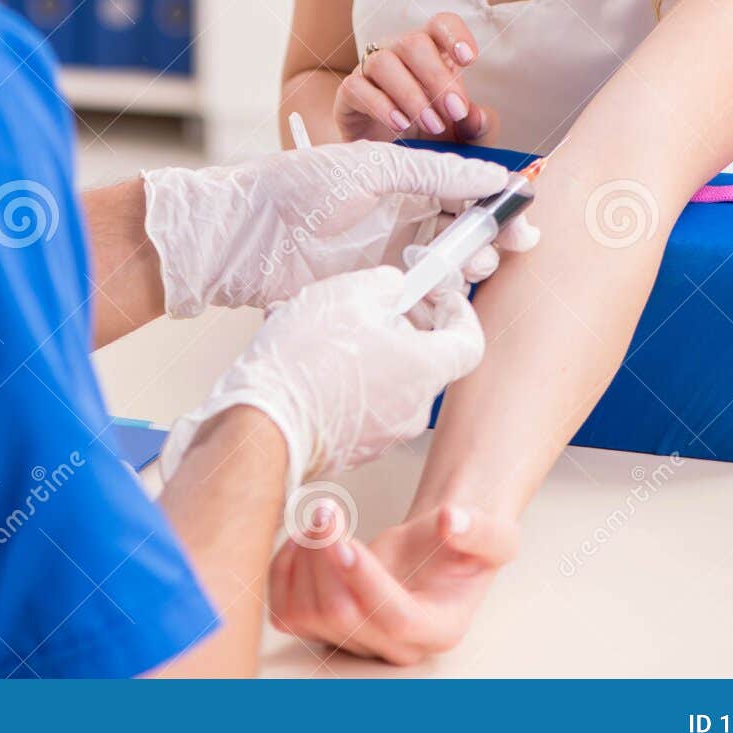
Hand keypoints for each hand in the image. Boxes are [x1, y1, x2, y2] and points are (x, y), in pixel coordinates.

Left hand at [142, 140, 518, 316]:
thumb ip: (431, 171)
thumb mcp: (369, 167)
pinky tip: (444, 291)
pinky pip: (422, 294)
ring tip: (469, 266)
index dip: (496, 204)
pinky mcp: (375, 289)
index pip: (465, 190)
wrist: (244, 234)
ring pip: (449, 264)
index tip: (521, 216)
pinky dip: (441, 295)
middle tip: (502, 246)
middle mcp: (401, 216)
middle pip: (465, 230)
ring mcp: (389, 254)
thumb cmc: (296, 188)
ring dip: (470, 265)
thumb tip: (489, 175)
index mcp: (403, 179)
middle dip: (491, 238)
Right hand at [159, 266, 486, 495]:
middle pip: (422, 358)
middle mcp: (413, 408)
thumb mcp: (347, 295)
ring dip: (362, 349)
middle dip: (398, 325)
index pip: (470, 341)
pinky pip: (360, 402)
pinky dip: (343, 378)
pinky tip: (305, 358)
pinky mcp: (354, 448)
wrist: (263, 424)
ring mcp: (384, 434)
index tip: (440, 296)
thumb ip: (384, 285)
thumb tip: (392, 289)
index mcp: (424, 369)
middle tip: (370, 305)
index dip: (458, 312)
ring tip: (318, 329)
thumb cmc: (305, 364)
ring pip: (386, 378)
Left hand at [268, 502, 519, 665]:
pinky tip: (303, 537)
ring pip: (308, 614)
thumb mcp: (494, 535)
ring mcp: (355, 640)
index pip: (395, 619)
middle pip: (343, 617)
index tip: (346, 540)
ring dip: (304, 558)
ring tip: (321, 515)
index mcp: (439, 627)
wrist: (437, 546)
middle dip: (325, 556)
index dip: (366, 583)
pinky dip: (282, 571)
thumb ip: (481, 531)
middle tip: (325, 508)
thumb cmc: (464, 544)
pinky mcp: (323, 626)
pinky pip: (286, 611)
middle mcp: (394, 646)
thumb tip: (451, 521)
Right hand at [336, 13, 491, 143]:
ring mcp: (369, 70)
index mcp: (431, 53)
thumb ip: (477, 127)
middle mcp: (398, 53)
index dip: (454, 35)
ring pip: (384, 62)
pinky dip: (381, 106)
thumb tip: (477, 116)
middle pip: (413, 42)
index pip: (440, 24)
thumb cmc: (428, 138)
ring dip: (411, 95)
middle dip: (437, 78)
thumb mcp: (462, 136)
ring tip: (430, 125)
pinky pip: (357, 87)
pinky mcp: (349, 93)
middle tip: (454, 112)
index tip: (469, 60)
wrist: (387, 161)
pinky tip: (400, 125)